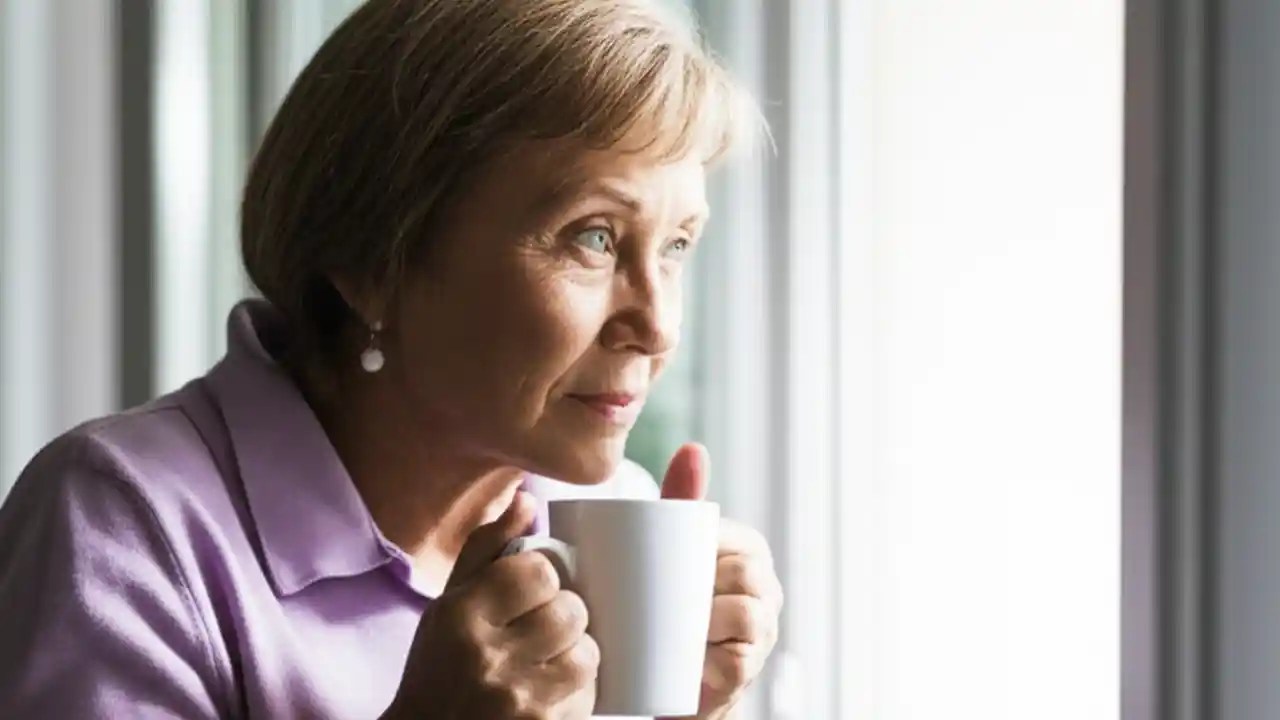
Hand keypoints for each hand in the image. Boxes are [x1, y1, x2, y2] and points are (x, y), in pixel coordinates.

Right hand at [384, 491, 597, 719]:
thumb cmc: (440, 667)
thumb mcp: (448, 604)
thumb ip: (486, 548)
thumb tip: (528, 499)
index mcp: (462, 615)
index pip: (539, 571)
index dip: (545, 579)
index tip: (531, 592)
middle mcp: (488, 659)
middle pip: (569, 611)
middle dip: (563, 616)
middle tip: (541, 629)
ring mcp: (518, 701)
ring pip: (587, 654)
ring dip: (575, 655)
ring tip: (548, 662)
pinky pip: (587, 696)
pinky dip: (576, 692)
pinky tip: (547, 693)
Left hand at [659, 444, 783, 719]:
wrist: (659, 678)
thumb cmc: (670, 603)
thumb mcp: (669, 551)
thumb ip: (679, 502)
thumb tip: (694, 448)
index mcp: (749, 550)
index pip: (728, 538)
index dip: (696, 553)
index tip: (668, 568)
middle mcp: (765, 588)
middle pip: (740, 573)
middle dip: (701, 587)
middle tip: (663, 599)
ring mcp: (762, 632)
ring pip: (743, 614)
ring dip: (706, 623)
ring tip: (677, 628)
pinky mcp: (748, 673)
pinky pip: (736, 661)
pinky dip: (709, 662)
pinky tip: (691, 662)